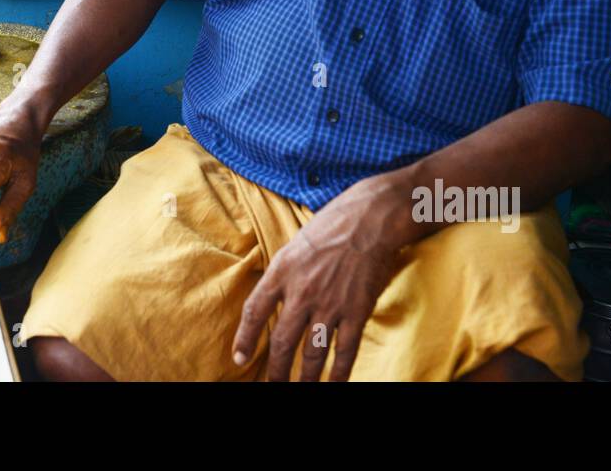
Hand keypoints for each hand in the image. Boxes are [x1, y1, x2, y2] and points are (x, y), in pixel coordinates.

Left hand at [232, 175, 408, 380]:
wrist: (370, 218)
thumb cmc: (332, 225)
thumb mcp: (295, 243)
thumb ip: (283, 273)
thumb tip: (271, 296)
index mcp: (282, 271)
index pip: (255, 310)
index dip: (245, 338)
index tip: (240, 358)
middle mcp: (302, 291)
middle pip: (282, 341)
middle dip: (275, 370)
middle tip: (271, 385)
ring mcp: (330, 304)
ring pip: (312, 353)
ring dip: (304, 378)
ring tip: (299, 391)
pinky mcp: (356, 311)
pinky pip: (345, 350)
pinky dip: (339, 372)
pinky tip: (334, 385)